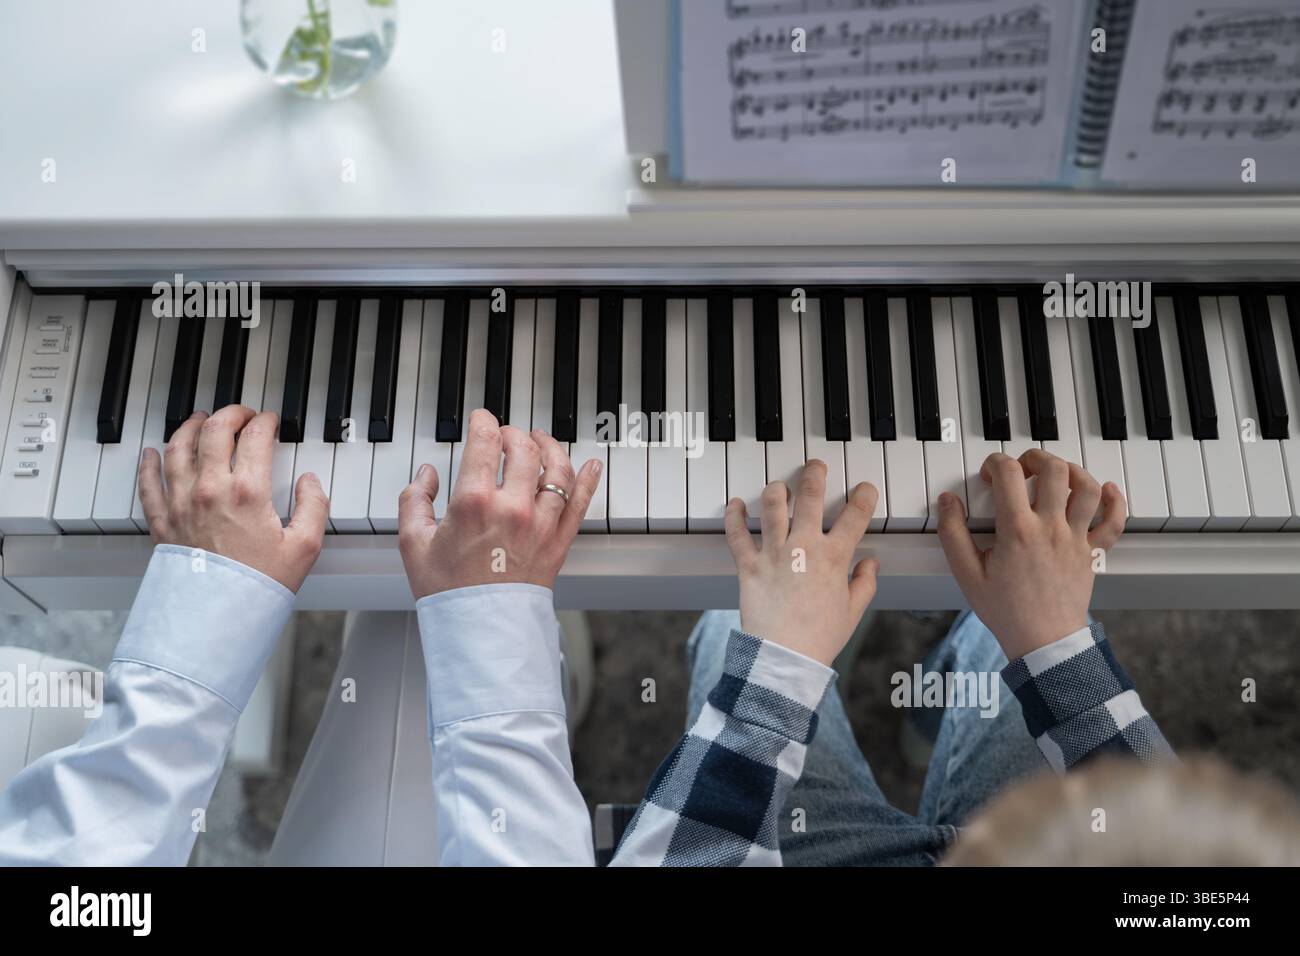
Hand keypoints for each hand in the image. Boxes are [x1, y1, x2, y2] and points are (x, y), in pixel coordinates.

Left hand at [138, 405, 329, 591]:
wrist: (217, 619)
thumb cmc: (258, 587)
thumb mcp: (304, 547)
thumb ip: (313, 507)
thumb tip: (310, 482)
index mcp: (247, 492)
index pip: (254, 437)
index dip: (265, 422)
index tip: (270, 422)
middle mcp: (209, 490)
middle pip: (213, 432)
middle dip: (229, 415)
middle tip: (240, 414)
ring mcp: (181, 504)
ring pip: (178, 448)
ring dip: (190, 427)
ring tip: (199, 419)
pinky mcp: (163, 522)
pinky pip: (149, 483)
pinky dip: (149, 462)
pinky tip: (153, 452)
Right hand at [398, 408, 602, 598]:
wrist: (480, 629)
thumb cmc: (447, 591)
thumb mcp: (413, 542)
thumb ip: (414, 500)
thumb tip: (426, 474)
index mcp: (474, 502)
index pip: (486, 441)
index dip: (484, 422)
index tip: (482, 420)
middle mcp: (513, 507)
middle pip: (524, 450)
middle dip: (515, 434)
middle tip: (507, 435)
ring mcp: (540, 524)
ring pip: (558, 470)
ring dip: (551, 448)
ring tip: (542, 441)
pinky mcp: (559, 542)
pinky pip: (581, 503)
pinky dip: (589, 480)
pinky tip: (592, 466)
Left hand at [724, 461, 879, 666]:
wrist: (785, 656)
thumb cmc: (819, 637)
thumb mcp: (853, 611)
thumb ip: (864, 583)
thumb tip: (870, 564)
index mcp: (834, 557)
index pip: (856, 515)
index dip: (864, 496)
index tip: (864, 489)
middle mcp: (804, 547)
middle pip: (810, 497)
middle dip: (814, 474)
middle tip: (816, 465)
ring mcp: (774, 553)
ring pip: (773, 506)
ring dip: (777, 489)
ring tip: (779, 485)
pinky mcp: (749, 564)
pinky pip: (737, 534)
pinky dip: (733, 516)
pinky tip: (735, 504)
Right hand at [936, 449, 1125, 659]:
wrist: (1043, 641)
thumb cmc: (1005, 611)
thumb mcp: (966, 574)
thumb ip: (953, 533)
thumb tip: (947, 501)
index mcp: (1017, 530)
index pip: (1008, 473)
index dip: (994, 463)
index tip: (988, 476)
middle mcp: (1050, 528)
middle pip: (1054, 469)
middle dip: (1034, 457)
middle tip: (1021, 467)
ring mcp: (1076, 539)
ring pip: (1087, 487)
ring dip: (1073, 471)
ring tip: (1056, 475)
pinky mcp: (1093, 553)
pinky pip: (1114, 521)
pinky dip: (1115, 501)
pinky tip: (1106, 490)